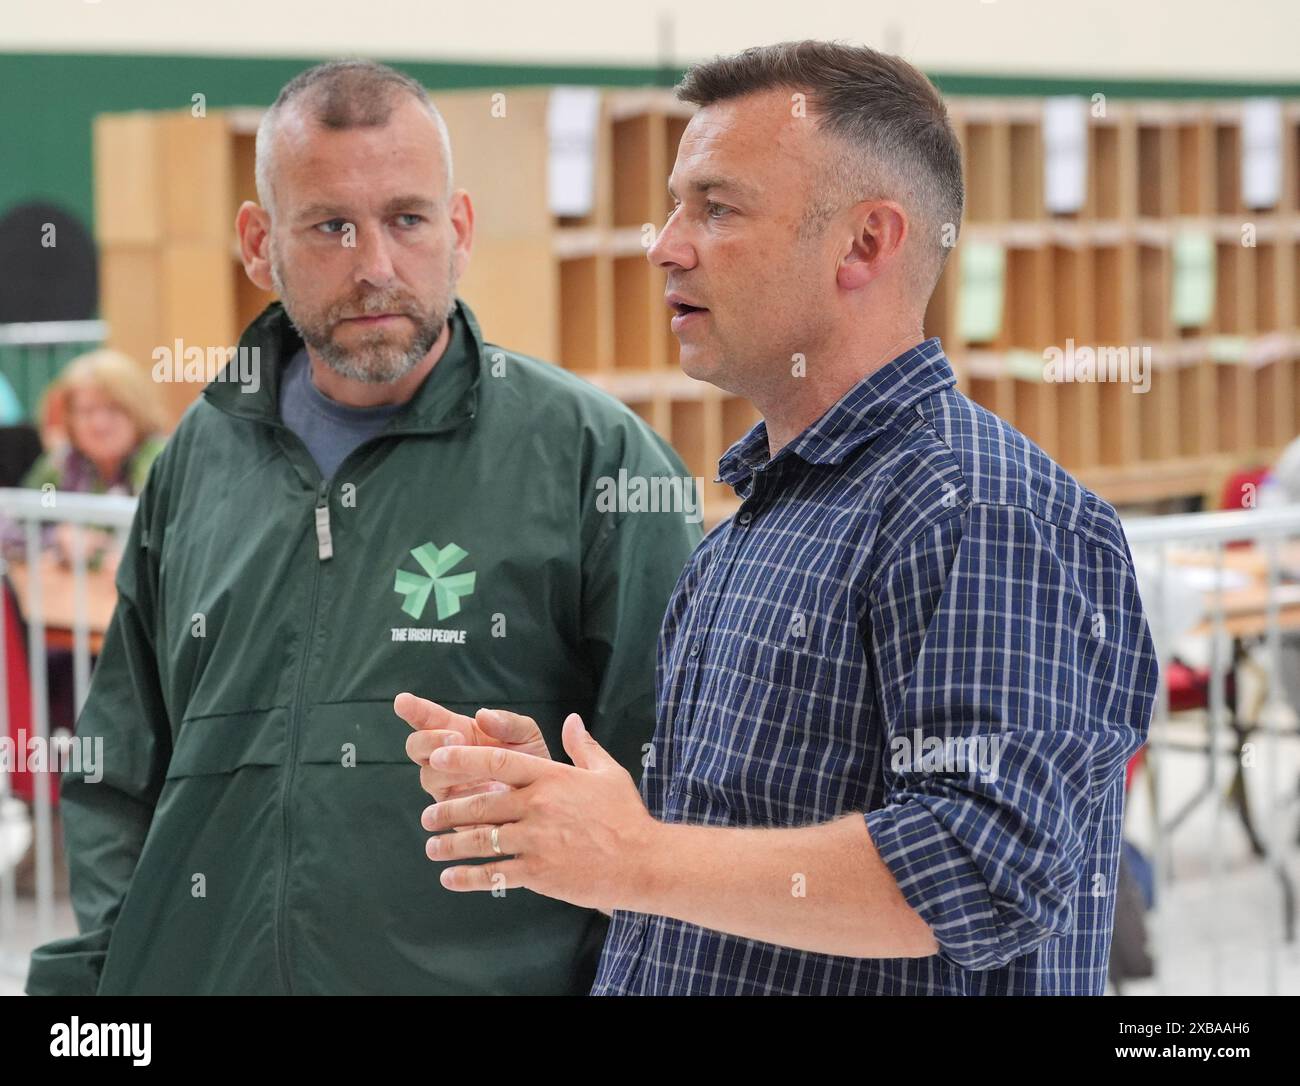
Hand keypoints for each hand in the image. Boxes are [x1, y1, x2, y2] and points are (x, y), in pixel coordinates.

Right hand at [395, 694, 550, 828]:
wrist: (544, 803)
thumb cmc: (530, 762)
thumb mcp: (526, 735)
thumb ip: (508, 722)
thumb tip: (482, 714)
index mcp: (458, 733)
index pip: (428, 719)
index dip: (413, 709)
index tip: (402, 700)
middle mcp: (444, 759)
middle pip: (415, 746)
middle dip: (431, 739)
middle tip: (456, 738)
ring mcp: (444, 788)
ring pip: (429, 776)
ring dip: (450, 769)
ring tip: (479, 769)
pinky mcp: (452, 815)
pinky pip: (446, 808)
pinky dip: (465, 798)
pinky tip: (487, 794)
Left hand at [420, 712, 658, 912]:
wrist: (642, 861)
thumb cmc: (625, 815)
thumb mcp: (607, 772)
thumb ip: (583, 746)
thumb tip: (572, 720)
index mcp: (551, 778)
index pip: (498, 762)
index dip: (463, 759)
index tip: (437, 757)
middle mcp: (538, 806)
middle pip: (481, 804)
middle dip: (448, 810)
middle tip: (428, 816)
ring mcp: (536, 840)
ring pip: (481, 840)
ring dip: (450, 844)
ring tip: (432, 846)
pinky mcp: (539, 872)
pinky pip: (494, 873)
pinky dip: (468, 878)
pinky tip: (450, 878)